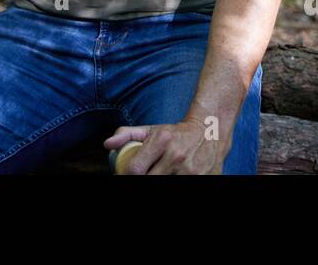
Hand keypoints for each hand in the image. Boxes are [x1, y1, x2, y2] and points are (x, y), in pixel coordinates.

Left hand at [103, 121, 226, 174]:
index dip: (126, 176)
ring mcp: (190, 171)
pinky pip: (180, 187)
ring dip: (158, 180)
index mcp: (162, 140)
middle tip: (141, 175)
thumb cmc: (175, 133)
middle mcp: (176, 156)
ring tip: (157, 174)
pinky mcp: (203, 179)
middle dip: (142, 180)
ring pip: (165, 185)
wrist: (210, 132)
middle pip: (148, 181)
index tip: (126, 175)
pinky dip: (173, 184)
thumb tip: (107, 145)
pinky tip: (170, 177)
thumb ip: (126, 134)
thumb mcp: (151, 129)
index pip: (135, 169)